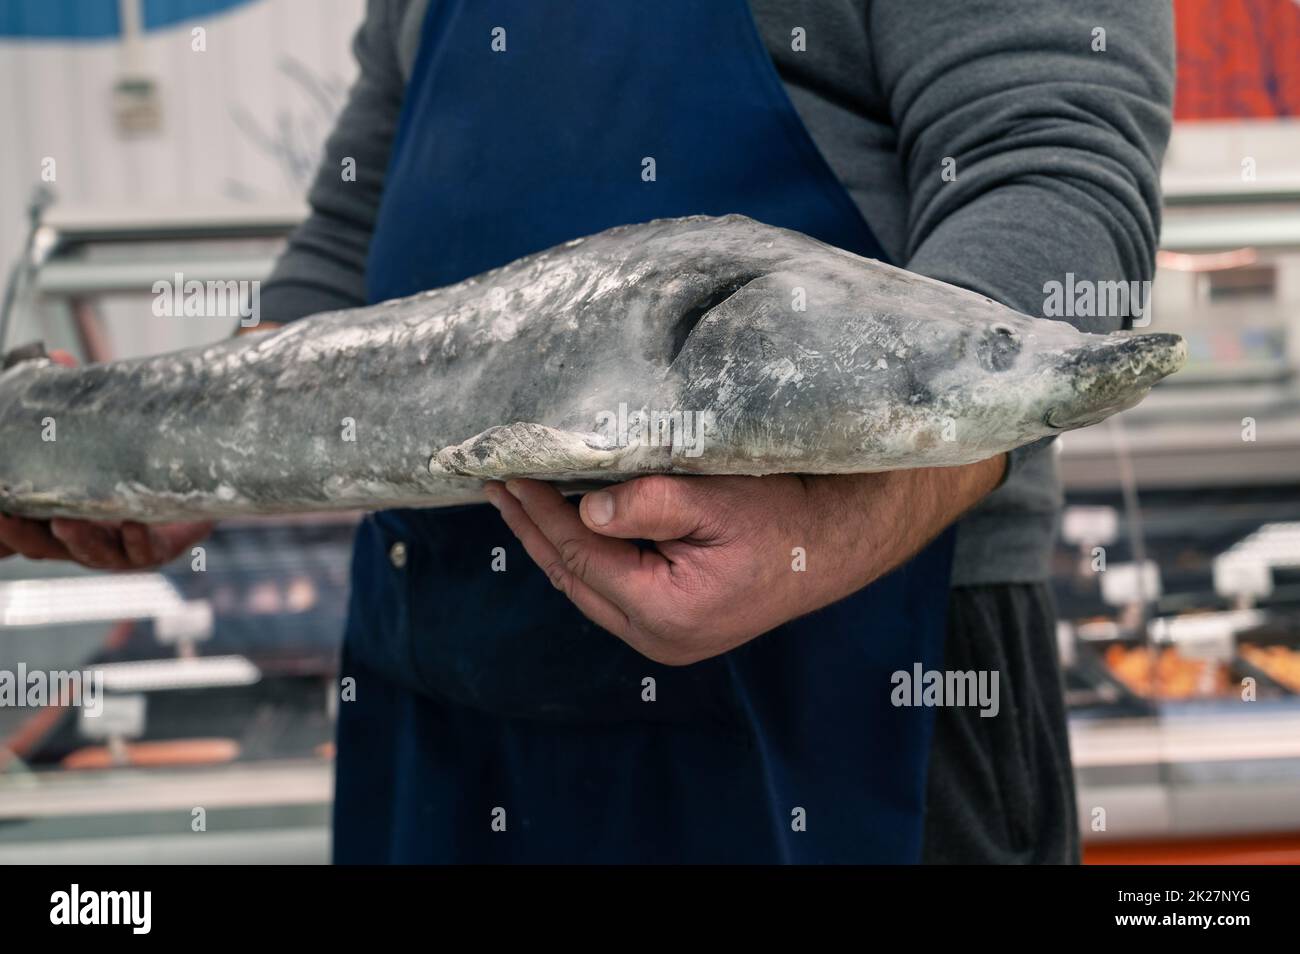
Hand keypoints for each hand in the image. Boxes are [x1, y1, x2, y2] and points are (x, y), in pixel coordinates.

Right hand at [0, 350, 213, 569]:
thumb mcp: (105, 431)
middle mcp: (86, 536)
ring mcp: (119, 548)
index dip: (4, 518)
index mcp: (63, 513)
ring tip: (65, 523)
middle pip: (43, 547)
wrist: (199, 485)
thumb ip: (79, 401)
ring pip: (91, 554)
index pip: (23, 522)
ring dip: (76, 540)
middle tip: (5, 516)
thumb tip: (58, 357)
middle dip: (22, 534)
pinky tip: (132, 524)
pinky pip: (143, 552)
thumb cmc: (138, 463)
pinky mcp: (156, 551)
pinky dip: (135, 540)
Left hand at [483, 456, 1004, 664]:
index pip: (582, 556)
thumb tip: (587, 508)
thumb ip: (651, 503)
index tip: (508, 471)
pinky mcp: (676, 624)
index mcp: (667, 612)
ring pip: (588, 587)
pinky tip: (567, 524)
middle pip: (574, 579)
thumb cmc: (789, 515)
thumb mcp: (721, 498)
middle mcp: (659, 637)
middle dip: (532, 530)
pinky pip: (611, 588)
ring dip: (553, 542)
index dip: (539, 511)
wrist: (842, 541)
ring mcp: (667, 638)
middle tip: (493, 485)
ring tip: (516, 500)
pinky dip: (584, 555)